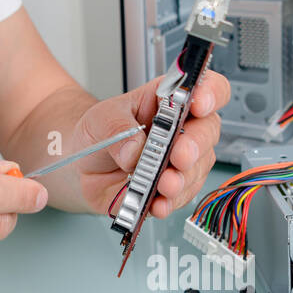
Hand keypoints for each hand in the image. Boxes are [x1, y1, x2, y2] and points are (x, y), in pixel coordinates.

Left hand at [65, 71, 229, 217]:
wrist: (83, 166)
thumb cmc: (99, 133)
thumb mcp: (100, 118)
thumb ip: (116, 127)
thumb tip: (134, 149)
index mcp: (170, 102)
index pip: (206, 89)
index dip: (210, 94)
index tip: (198, 104)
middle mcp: (183, 130)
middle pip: (207, 133)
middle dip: (195, 146)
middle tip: (178, 156)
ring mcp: (180, 162)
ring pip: (197, 169)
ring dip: (182, 179)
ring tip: (163, 185)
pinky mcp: (172, 190)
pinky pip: (180, 197)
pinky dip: (169, 202)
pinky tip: (157, 204)